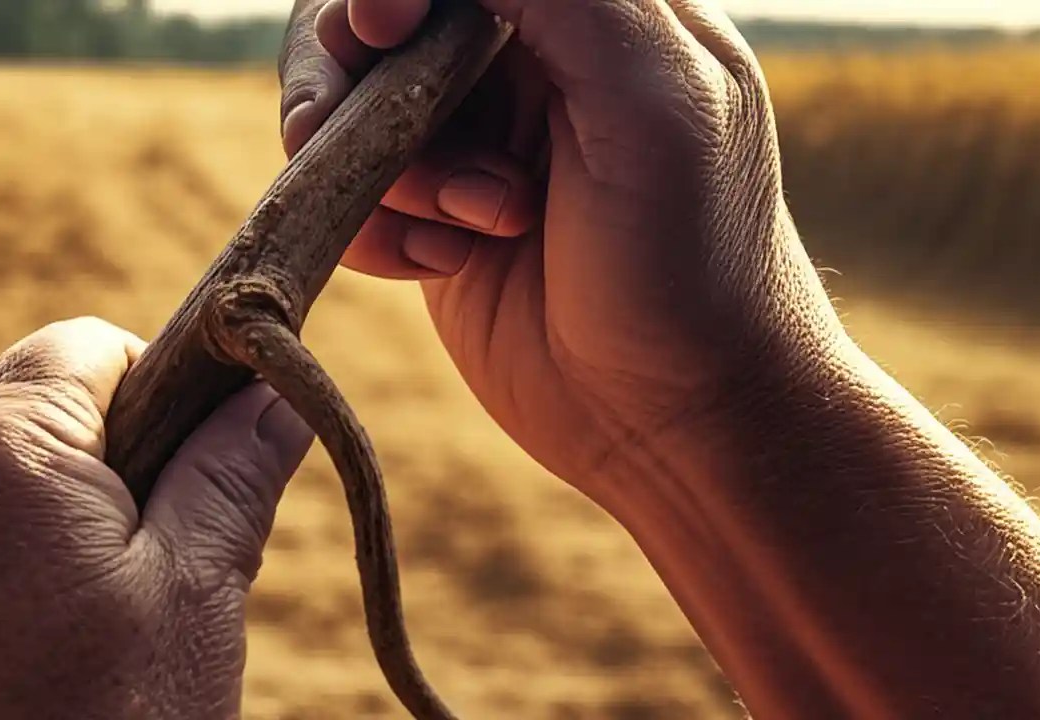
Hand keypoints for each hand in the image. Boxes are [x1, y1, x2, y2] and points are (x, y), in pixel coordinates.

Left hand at [0, 318, 313, 719]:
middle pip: (44, 404)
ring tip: (132, 608)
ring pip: (9, 472)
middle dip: (127, 453)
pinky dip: (30, 556)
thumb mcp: (198, 587)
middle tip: (182, 547)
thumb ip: (235, 470)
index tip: (211, 450)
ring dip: (82, 508)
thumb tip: (281, 391)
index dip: (167, 383)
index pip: (90, 344)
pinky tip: (74, 638)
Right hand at [279, 0, 842, 505]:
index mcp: (594, 15)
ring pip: (353, 110)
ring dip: (379, 170)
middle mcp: (528, 69)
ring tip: (461, 227)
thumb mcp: (654, 100)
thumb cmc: (692, 261)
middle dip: (357, 77)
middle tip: (347, 133)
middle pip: (379, 22)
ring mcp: (476, 148)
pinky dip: (374, 229)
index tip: (382, 26)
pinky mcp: (437, 223)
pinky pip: (355, 196)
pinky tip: (444, 266)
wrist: (676, 419)